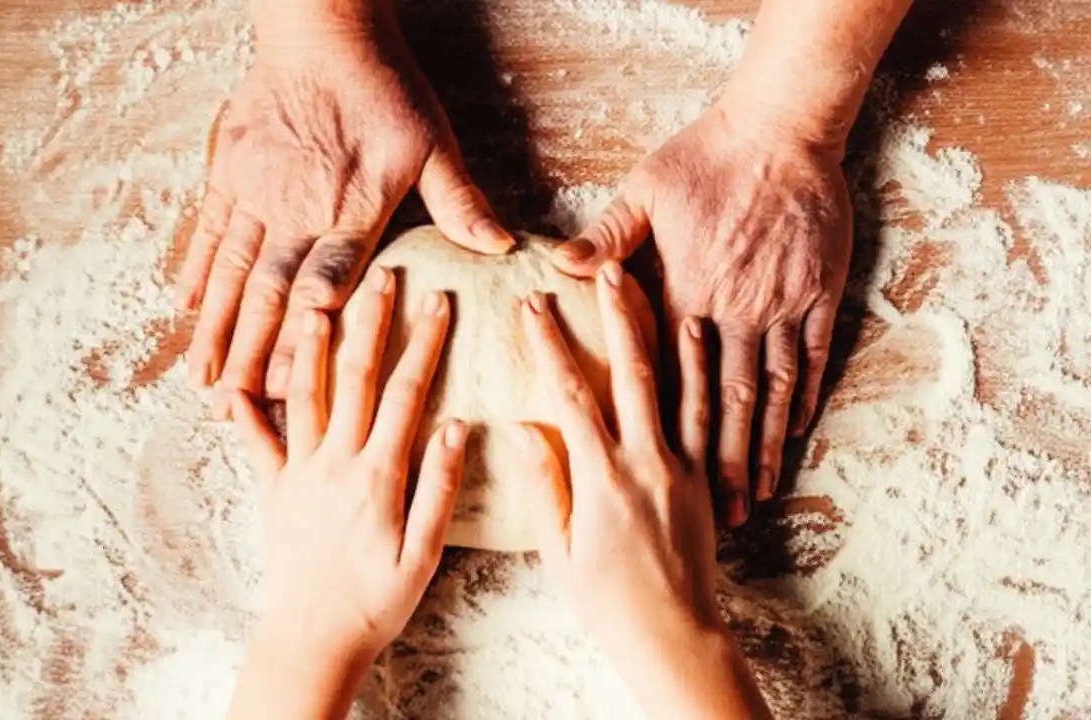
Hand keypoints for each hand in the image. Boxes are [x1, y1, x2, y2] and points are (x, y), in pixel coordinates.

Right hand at [178, 12, 510, 410]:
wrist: (323, 31)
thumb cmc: (384, 89)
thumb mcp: (434, 145)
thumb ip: (461, 202)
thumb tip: (502, 247)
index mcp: (350, 213)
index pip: (324, 291)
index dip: (303, 346)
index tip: (287, 394)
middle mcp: (297, 211)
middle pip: (268, 296)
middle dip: (247, 357)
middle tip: (228, 409)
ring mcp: (256, 192)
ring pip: (231, 272)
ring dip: (214, 328)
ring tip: (199, 378)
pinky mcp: (229, 171)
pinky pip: (209, 230)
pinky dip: (196, 269)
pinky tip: (184, 305)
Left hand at [229, 266, 464, 718]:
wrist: (313, 639)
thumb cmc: (376, 602)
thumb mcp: (424, 553)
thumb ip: (440, 488)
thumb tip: (457, 426)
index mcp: (378, 475)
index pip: (406, 394)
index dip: (424, 343)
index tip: (439, 300)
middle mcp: (335, 463)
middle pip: (356, 378)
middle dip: (372, 322)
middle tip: (383, 276)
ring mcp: (299, 473)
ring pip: (306, 394)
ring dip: (314, 345)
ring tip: (317, 300)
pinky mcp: (273, 490)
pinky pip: (257, 443)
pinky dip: (244, 411)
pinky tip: (233, 381)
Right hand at [514, 262, 768, 717]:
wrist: (673, 632)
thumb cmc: (604, 598)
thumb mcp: (557, 548)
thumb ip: (543, 484)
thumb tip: (524, 426)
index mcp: (601, 478)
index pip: (570, 396)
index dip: (550, 346)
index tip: (533, 305)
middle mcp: (646, 462)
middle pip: (629, 374)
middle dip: (613, 316)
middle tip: (602, 270)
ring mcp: (683, 466)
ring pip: (677, 384)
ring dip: (662, 329)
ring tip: (651, 283)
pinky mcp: (706, 476)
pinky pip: (709, 414)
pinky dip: (702, 371)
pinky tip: (698, 336)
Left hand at [554, 103, 851, 524]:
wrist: (783, 128)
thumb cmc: (707, 156)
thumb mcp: (645, 190)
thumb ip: (604, 235)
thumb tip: (558, 264)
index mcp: (687, 295)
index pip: (669, 378)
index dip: (667, 430)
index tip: (659, 474)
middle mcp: (733, 312)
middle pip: (724, 401)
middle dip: (724, 463)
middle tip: (721, 516)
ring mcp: (781, 305)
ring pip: (771, 389)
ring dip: (767, 444)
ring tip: (761, 492)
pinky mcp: (817, 293)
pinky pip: (812, 356)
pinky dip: (805, 395)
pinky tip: (798, 429)